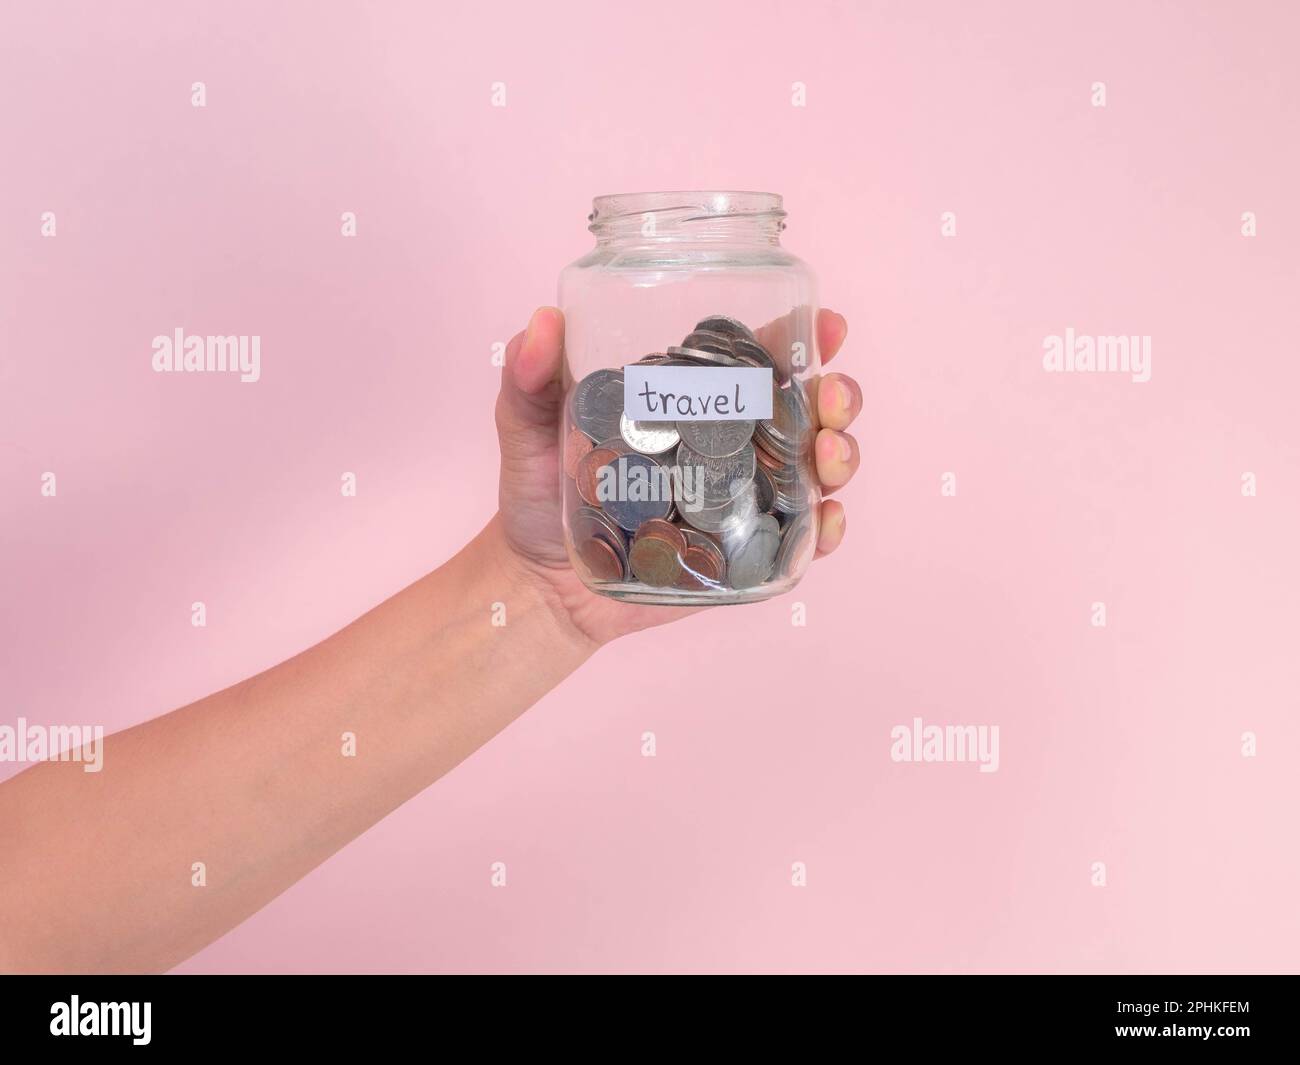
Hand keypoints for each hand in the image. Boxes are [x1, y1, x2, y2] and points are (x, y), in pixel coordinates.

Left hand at [494, 306, 861, 646]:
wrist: (541, 586)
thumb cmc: (536, 499)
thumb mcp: (524, 430)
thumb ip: (525, 380)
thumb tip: (541, 324)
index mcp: (687, 402)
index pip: (755, 360)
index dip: (802, 338)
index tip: (830, 328)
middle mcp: (725, 445)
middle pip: (803, 410)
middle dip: (837, 397)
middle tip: (830, 400)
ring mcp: (740, 499)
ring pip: (814, 469)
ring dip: (840, 455)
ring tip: (829, 458)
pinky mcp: (742, 552)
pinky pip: (800, 540)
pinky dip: (826, 529)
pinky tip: (826, 521)